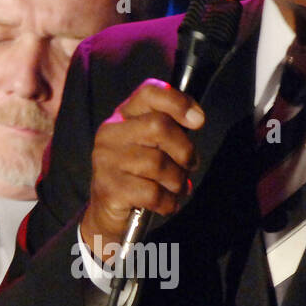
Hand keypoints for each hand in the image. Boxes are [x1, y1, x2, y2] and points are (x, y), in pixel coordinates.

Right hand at [81, 78, 204, 259]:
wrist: (107, 213)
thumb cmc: (137, 176)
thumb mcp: (151, 146)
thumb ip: (169, 129)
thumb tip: (196, 119)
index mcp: (122, 117)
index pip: (149, 93)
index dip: (178, 102)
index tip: (198, 120)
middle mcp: (110, 134)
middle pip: (158, 126)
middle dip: (184, 150)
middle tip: (190, 165)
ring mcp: (106, 161)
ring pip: (158, 163)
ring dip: (177, 180)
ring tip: (177, 188)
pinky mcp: (109, 188)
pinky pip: (152, 192)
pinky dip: (168, 202)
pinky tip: (167, 204)